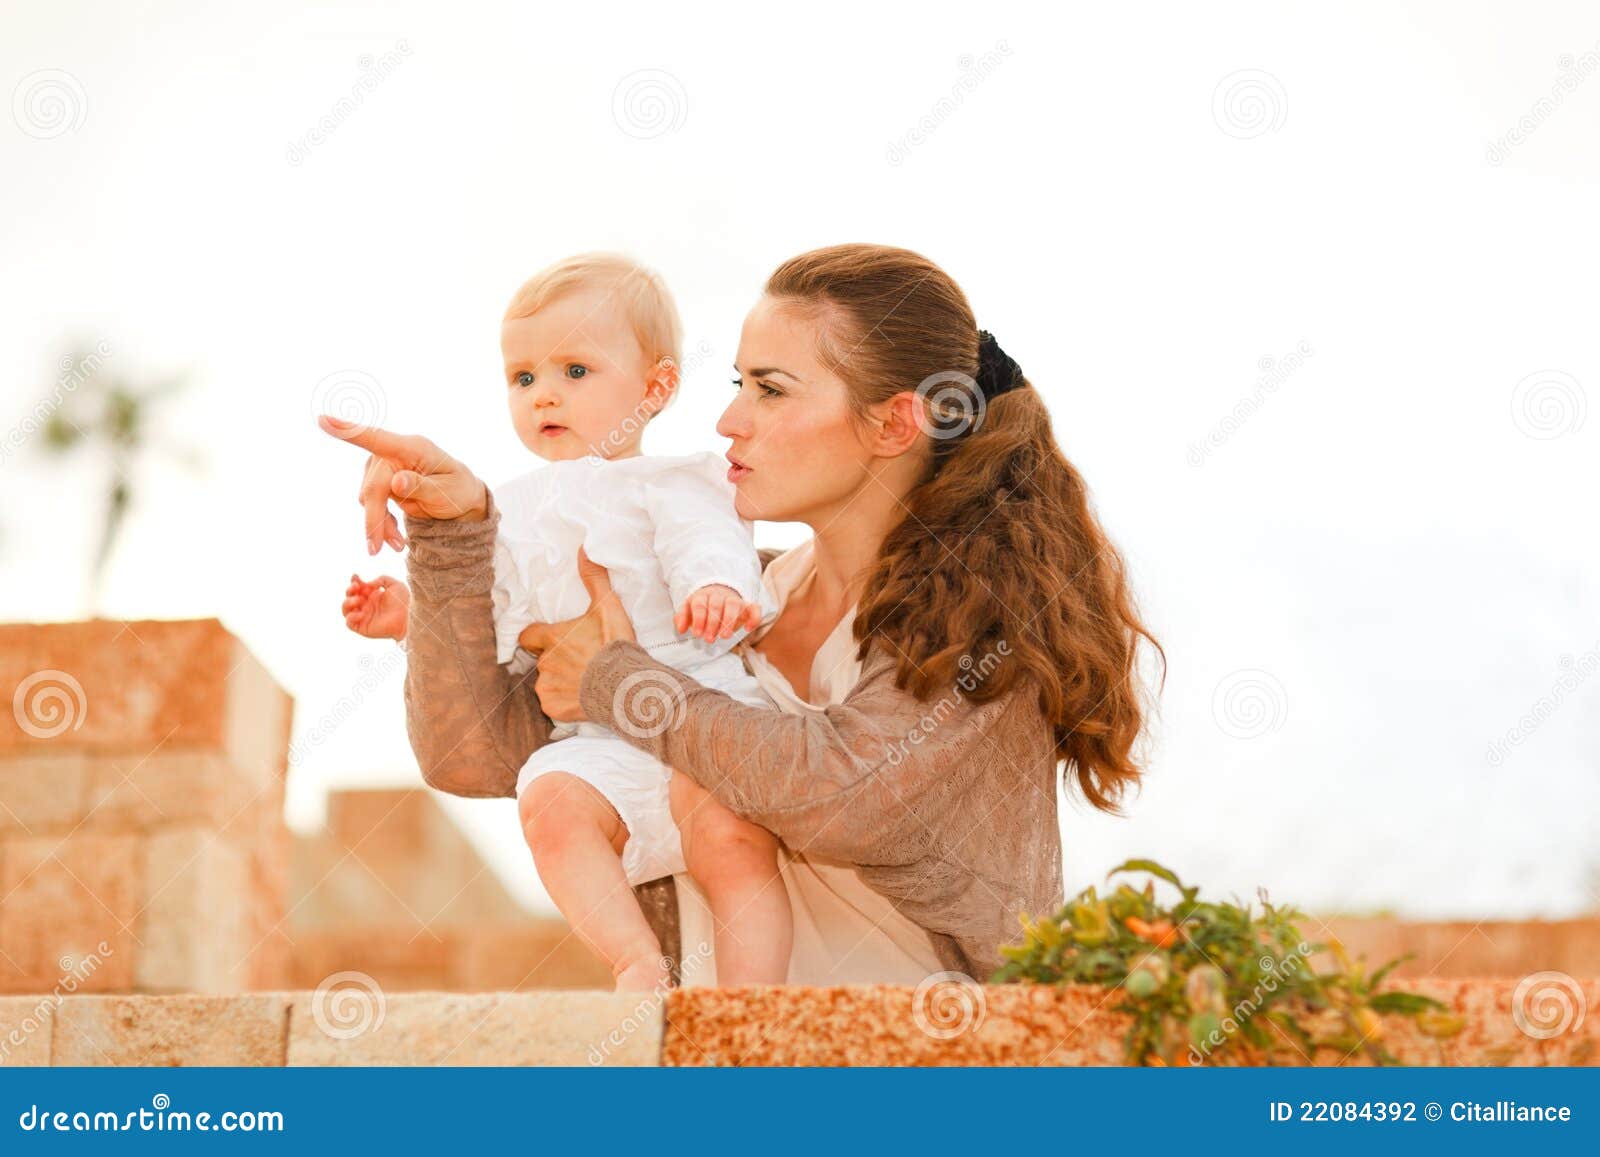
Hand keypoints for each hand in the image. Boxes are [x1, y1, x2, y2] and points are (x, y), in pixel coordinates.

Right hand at [317, 415, 489, 554]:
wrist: (461, 499)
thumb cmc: (458, 490)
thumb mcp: (447, 493)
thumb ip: (422, 487)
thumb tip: (396, 482)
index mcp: (414, 447)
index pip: (376, 437)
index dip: (348, 430)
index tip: (322, 419)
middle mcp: (395, 451)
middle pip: (373, 486)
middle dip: (374, 519)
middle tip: (376, 549)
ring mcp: (385, 464)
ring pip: (368, 497)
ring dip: (378, 523)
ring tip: (398, 544)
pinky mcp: (380, 478)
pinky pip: (371, 502)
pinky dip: (379, 521)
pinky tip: (393, 536)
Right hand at [342, 573, 409, 639]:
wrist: (407, 618)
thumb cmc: (403, 602)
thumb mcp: (395, 584)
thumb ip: (382, 579)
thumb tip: (368, 584)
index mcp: (373, 596)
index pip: (358, 588)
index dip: (354, 581)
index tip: (356, 576)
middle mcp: (367, 606)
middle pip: (350, 597)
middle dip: (350, 590)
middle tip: (356, 587)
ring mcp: (364, 617)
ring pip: (346, 610)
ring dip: (347, 602)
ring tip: (358, 599)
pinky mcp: (363, 627)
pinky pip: (349, 623)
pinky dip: (351, 617)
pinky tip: (361, 612)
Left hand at [517, 547, 636, 721]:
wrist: (626, 685)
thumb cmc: (615, 645)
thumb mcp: (607, 606)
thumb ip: (593, 578)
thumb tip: (584, 548)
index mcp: (551, 638)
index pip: (528, 636)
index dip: (538, 638)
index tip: (554, 640)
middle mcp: (544, 663)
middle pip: (541, 660)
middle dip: (556, 660)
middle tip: (580, 661)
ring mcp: (547, 687)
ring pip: (547, 683)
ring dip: (560, 681)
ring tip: (585, 680)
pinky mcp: (553, 708)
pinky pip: (552, 705)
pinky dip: (564, 702)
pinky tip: (583, 698)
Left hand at [675, 583, 761, 642]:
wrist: (720, 593)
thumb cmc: (703, 606)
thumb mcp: (689, 609)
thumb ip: (682, 617)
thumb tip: (680, 629)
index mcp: (703, 595)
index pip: (700, 604)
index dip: (699, 619)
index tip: (697, 634)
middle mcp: (719, 595)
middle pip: (716, 605)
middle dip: (712, 623)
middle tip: (709, 639)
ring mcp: (734, 599)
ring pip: (734, 605)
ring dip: (729, 621)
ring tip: (724, 636)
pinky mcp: (747, 606)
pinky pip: (754, 608)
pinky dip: (754, 617)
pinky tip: (748, 628)